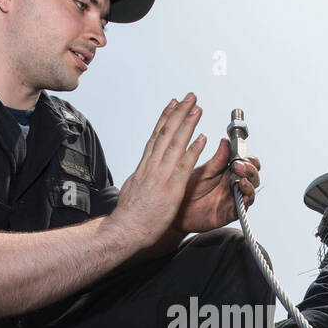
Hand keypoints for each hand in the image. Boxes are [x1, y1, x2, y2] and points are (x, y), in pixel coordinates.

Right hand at [112, 95, 208, 248]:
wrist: (125, 229)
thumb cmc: (130, 216)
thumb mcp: (132, 190)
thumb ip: (140, 179)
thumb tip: (142, 174)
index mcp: (144, 167)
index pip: (156, 136)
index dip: (165, 118)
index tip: (173, 104)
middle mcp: (152, 166)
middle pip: (166, 133)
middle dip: (179, 113)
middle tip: (189, 97)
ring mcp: (161, 175)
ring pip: (175, 143)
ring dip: (188, 123)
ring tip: (197, 108)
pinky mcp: (171, 188)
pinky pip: (184, 165)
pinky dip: (193, 150)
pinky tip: (202, 138)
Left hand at [174, 133, 261, 233]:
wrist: (177, 209)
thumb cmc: (187, 189)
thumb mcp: (203, 171)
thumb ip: (217, 160)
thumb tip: (226, 141)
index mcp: (227, 171)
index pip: (247, 162)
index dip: (248, 159)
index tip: (239, 155)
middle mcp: (233, 184)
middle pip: (253, 175)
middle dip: (249, 169)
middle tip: (238, 165)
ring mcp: (233, 198)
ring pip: (251, 190)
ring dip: (249, 183)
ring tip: (241, 179)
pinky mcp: (230, 212)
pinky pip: (243, 207)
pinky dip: (246, 200)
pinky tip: (243, 194)